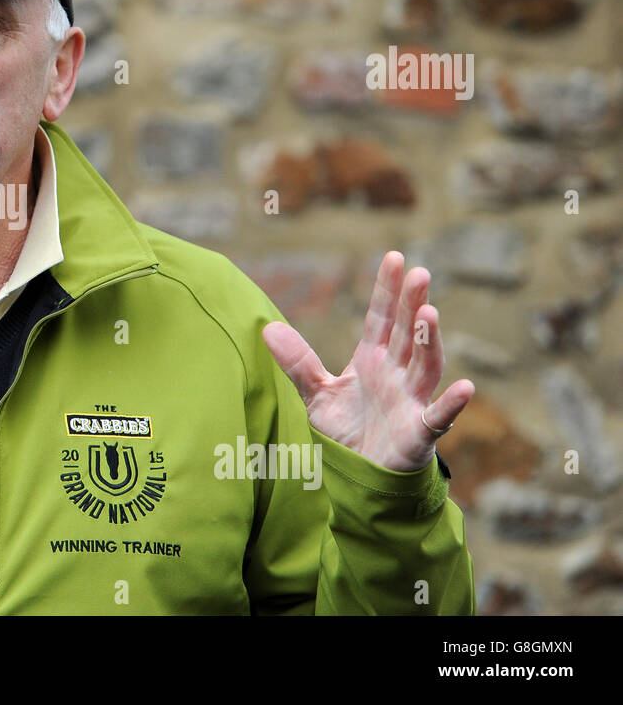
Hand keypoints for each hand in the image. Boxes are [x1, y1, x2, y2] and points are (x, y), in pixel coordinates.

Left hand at [261, 250, 473, 472]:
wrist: (361, 476)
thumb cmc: (347, 430)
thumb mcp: (316, 393)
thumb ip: (297, 361)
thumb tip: (267, 327)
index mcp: (372, 360)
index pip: (382, 318)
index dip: (387, 290)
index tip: (394, 257)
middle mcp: (396, 374)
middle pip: (406, 334)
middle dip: (412, 305)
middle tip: (419, 274)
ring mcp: (410, 401)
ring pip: (424, 366)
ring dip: (428, 341)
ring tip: (429, 314)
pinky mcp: (417, 433)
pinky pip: (437, 418)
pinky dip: (451, 405)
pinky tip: (465, 388)